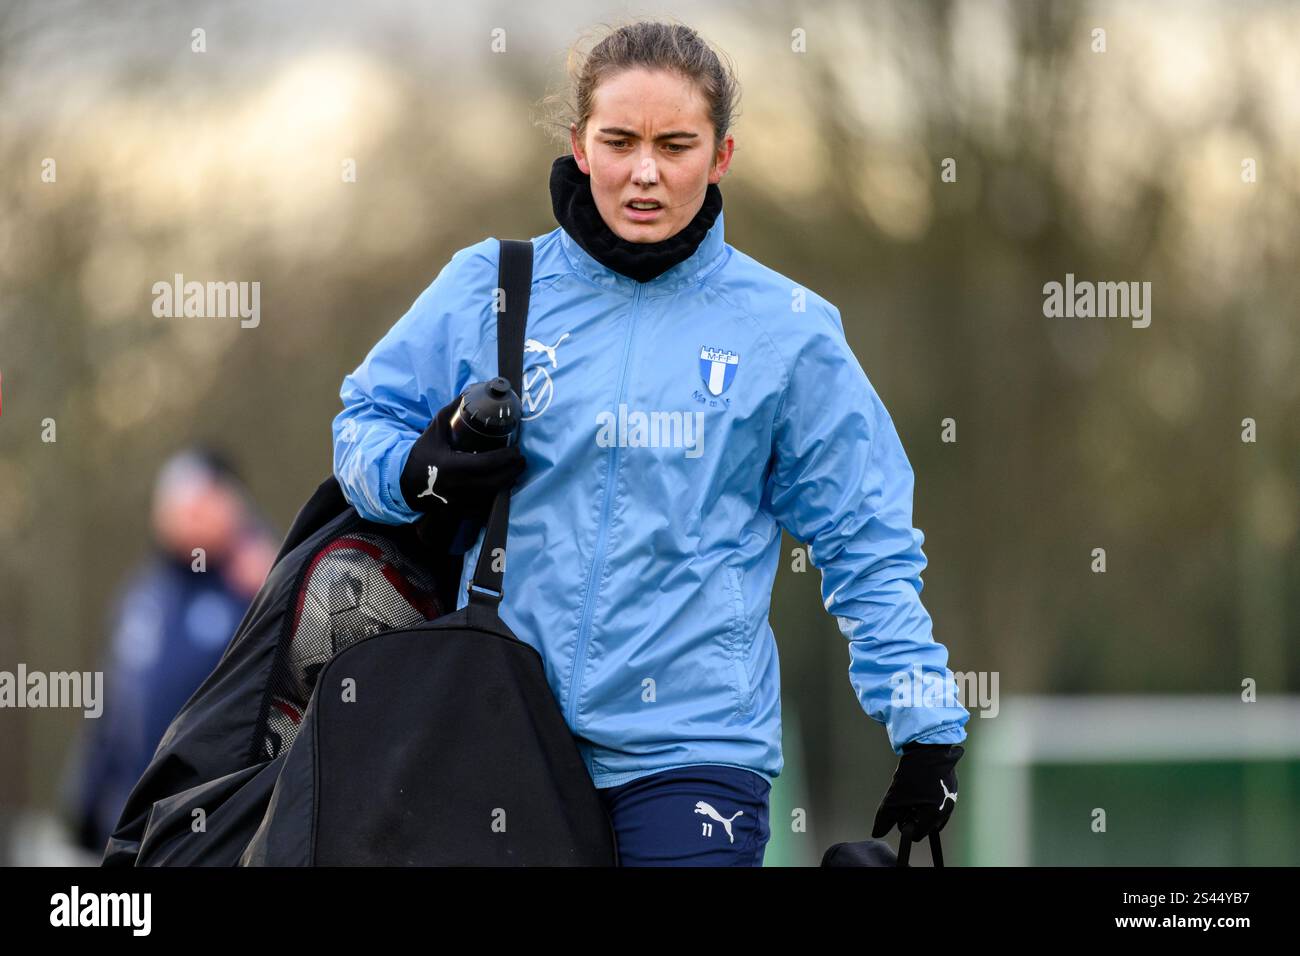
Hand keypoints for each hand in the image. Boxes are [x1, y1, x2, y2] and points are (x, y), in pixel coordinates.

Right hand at [398, 393, 524, 513]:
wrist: (407, 485)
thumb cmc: (422, 456)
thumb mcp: (434, 431)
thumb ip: (451, 412)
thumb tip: (470, 393)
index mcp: (453, 466)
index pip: (487, 464)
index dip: (505, 457)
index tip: (516, 449)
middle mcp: (459, 486)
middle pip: (496, 482)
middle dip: (513, 470)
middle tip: (521, 459)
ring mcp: (461, 501)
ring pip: (493, 494)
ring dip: (508, 482)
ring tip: (516, 469)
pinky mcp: (461, 510)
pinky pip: (486, 505)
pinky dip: (497, 494)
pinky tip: (503, 483)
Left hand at [871, 743, 963, 841]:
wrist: (929, 748)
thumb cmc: (914, 773)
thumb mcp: (895, 798)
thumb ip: (885, 819)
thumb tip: (877, 832)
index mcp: (936, 816)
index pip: (917, 834)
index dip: (905, 824)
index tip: (901, 810)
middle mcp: (947, 810)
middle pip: (925, 825)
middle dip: (914, 816)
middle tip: (906, 800)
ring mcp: (951, 799)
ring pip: (931, 813)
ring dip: (920, 806)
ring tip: (913, 791)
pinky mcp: (951, 788)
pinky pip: (938, 801)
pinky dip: (928, 797)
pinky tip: (920, 784)